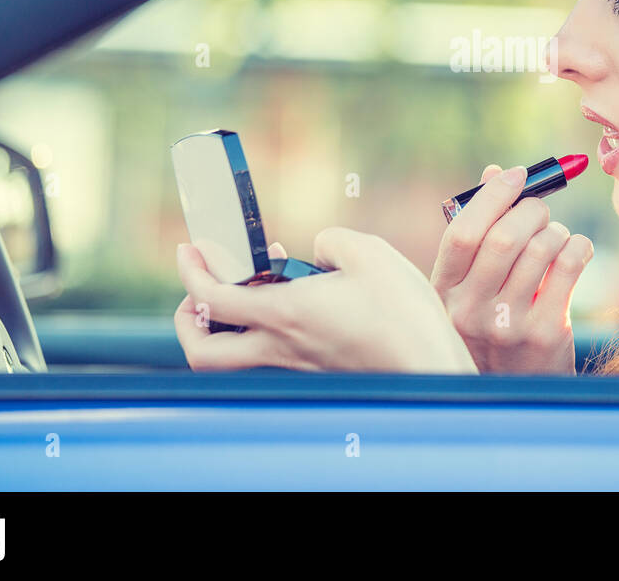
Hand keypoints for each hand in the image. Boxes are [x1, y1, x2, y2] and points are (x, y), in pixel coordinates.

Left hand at [174, 228, 477, 373]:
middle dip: (190, 321)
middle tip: (202, 293)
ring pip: (233, 364)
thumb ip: (330, 240)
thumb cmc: (403, 314)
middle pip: (203, 353)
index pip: (212, 296)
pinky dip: (260, 337)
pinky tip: (293, 311)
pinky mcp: (317, 376)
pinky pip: (266, 361)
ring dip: (224, 331)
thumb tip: (317, 250)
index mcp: (284, 314)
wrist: (429, 368)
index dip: (191, 269)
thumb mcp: (368, 253)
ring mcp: (297, 369)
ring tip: (244, 299)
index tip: (189, 250)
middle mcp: (280, 349)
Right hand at [431, 164, 593, 374]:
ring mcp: (506, 325)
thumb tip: (496, 173)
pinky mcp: (544, 333)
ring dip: (556, 231)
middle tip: (541, 210)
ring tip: (556, 239)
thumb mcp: (473, 284)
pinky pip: (568, 266)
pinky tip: (576, 252)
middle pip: (504, 238)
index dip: (492, 196)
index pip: (462, 233)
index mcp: (443, 290)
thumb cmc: (494, 321)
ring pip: (541, 249)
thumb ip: (481, 230)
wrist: (519, 388)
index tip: (517, 176)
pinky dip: (578, 246)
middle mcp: (468, 310)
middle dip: (531, 210)